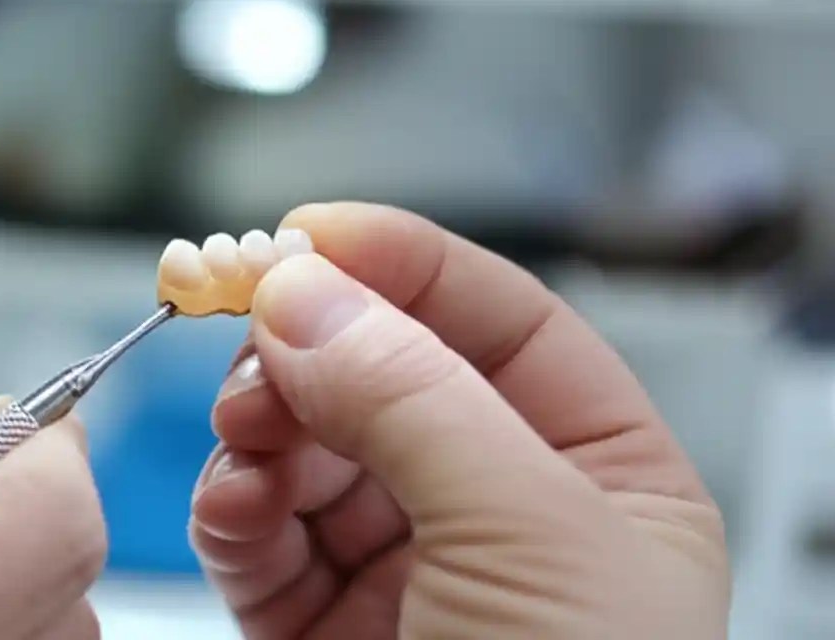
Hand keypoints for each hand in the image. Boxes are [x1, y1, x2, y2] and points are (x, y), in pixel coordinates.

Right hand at [191, 203, 729, 638]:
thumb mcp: (528, 539)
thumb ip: (414, 398)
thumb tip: (306, 294)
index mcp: (601, 474)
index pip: (498, 321)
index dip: (403, 263)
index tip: (307, 234)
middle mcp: (500, 511)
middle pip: (386, 375)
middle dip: (314, 350)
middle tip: (246, 327)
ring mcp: (406, 568)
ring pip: (310, 447)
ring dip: (265, 429)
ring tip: (248, 438)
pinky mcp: (322, 625)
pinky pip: (261, 531)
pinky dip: (234, 506)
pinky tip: (234, 506)